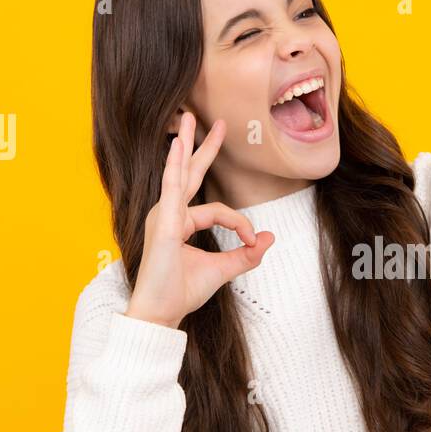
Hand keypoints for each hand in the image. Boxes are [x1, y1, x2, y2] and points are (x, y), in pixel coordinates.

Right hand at [125, 111, 274, 328]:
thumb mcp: (222, 270)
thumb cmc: (181, 291)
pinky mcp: (162, 226)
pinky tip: (178, 146)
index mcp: (179, 222)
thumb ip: (246, 254)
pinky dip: (174, 168)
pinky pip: (171, 191)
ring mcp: (162, 217)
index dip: (241, 223)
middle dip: (202, 147)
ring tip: (188, 119)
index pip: (218, 210)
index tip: (253, 242)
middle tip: (216, 123)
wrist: (161, 312)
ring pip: (179, 176)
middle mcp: (168, 214)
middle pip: (189, 174)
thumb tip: (269, 238)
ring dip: (184, 146)